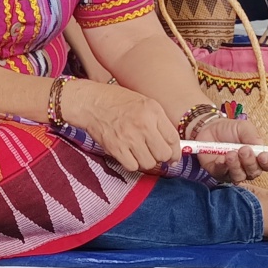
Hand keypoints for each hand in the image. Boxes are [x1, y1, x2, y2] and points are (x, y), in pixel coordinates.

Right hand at [60, 80, 181, 170]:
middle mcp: (143, 124)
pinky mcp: (115, 148)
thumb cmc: (117, 101)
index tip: (174, 156)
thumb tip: (172, 144)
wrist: (91, 102)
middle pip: (164, 154)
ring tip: (141, 153)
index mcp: (153, 111)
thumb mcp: (144, 103)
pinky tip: (129, 155)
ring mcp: (129, 137)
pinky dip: (132, 164)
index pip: (173, 139)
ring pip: (149, 163)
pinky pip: (132, 166)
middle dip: (162, 158)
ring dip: (147, 161)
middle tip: (157, 155)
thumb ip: (159, 121)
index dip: (176, 152)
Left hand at [191, 116, 267, 184]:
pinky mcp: (218, 173)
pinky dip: (222, 167)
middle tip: (243, 150)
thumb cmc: (230, 129)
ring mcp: (233, 172)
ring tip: (231, 154)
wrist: (210, 128)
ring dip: (236, 166)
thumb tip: (260, 145)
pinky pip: (222, 174)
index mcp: (257, 156)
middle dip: (249, 162)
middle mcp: (247, 168)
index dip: (267, 163)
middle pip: (254, 172)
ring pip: (239, 176)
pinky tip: (220, 159)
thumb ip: (252, 136)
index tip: (263, 156)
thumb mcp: (243, 127)